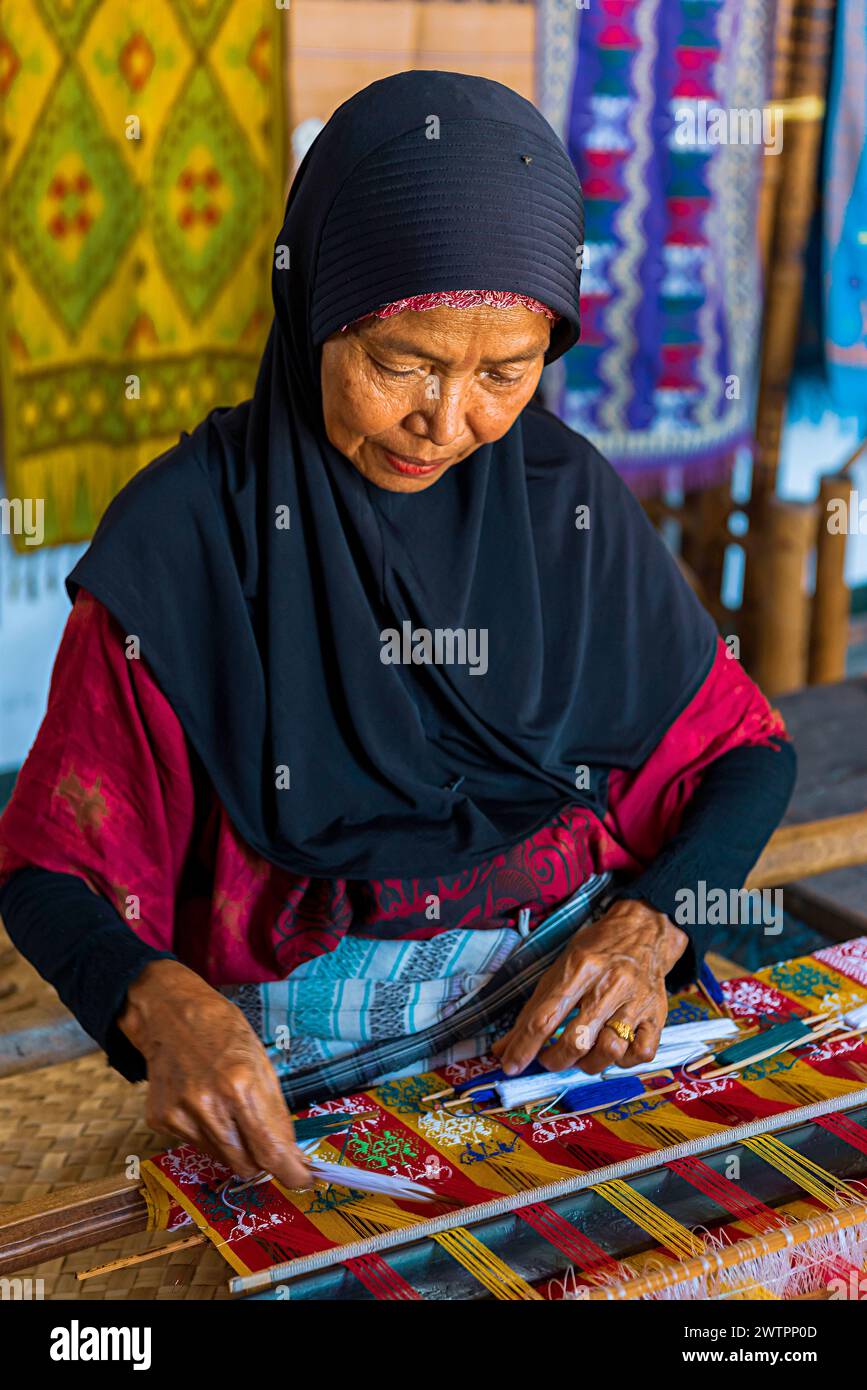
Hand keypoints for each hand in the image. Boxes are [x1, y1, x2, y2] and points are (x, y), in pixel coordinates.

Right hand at [118, 959, 310, 1187]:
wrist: (172, 1016)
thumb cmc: (223, 1033)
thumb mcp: (261, 1063)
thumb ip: (275, 1113)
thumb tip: (290, 1156)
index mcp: (240, 1084)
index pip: (270, 1150)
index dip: (290, 1172)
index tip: (301, 1181)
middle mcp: (208, 1103)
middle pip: (246, 1164)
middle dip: (263, 1161)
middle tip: (266, 1142)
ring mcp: (180, 1114)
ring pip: (222, 1159)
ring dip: (235, 1147)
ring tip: (229, 1111)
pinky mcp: (161, 1120)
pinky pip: (197, 1146)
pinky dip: (209, 1136)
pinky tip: (204, 1105)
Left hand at [493, 898, 688, 1076]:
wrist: (643, 931)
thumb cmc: (596, 951)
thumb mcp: (560, 968)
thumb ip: (532, 1009)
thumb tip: (503, 1049)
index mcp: (581, 967)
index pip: (545, 1016)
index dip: (524, 1046)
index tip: (511, 1065)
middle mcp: (611, 984)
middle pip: (577, 1039)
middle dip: (555, 1060)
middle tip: (549, 1059)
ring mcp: (636, 1001)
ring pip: (610, 1050)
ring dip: (588, 1064)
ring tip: (581, 1056)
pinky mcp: (657, 1015)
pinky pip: (642, 1053)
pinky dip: (624, 1062)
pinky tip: (613, 1051)